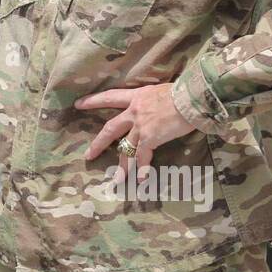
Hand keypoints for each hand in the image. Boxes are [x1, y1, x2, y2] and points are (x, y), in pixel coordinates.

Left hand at [77, 83, 195, 184]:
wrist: (192, 97)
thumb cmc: (184, 92)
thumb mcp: (163, 91)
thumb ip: (155, 101)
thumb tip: (160, 107)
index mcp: (137, 96)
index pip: (110, 97)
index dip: (94, 101)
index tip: (79, 104)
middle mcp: (135, 111)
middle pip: (110, 128)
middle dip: (99, 143)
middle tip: (88, 155)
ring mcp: (141, 125)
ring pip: (125, 148)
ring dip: (122, 166)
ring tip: (116, 180)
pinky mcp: (150, 137)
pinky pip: (142, 157)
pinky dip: (142, 169)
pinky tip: (140, 180)